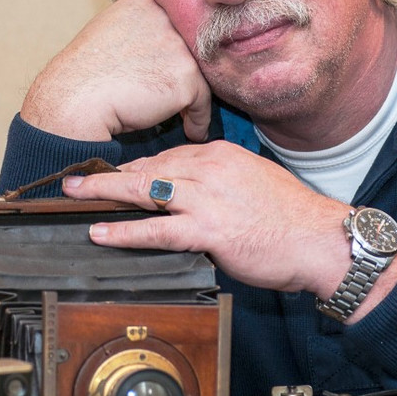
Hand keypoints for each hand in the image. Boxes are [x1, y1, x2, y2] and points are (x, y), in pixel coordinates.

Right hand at [20, 0, 212, 141]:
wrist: (77, 101)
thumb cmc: (86, 73)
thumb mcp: (111, 31)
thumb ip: (141, 29)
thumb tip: (164, 46)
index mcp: (146, 1)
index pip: (174, 22)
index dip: (174, 49)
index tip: (168, 70)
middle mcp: (166, 17)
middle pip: (191, 46)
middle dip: (185, 72)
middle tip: (176, 94)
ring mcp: (178, 45)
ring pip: (200, 73)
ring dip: (191, 96)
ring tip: (181, 115)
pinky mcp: (187, 75)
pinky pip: (203, 101)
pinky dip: (198, 119)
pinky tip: (191, 130)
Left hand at [61, 141, 396, 319]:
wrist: (321, 240)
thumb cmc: (293, 219)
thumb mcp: (255, 184)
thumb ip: (221, 184)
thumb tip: (194, 198)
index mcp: (222, 155)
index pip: (168, 157)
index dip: (135, 168)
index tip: (113, 175)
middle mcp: (212, 169)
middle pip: (149, 168)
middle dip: (109, 174)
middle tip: (75, 178)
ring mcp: (209, 198)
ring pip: (145, 191)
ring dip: (105, 194)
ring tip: (75, 197)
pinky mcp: (210, 230)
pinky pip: (157, 229)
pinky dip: (125, 231)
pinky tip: (101, 232)